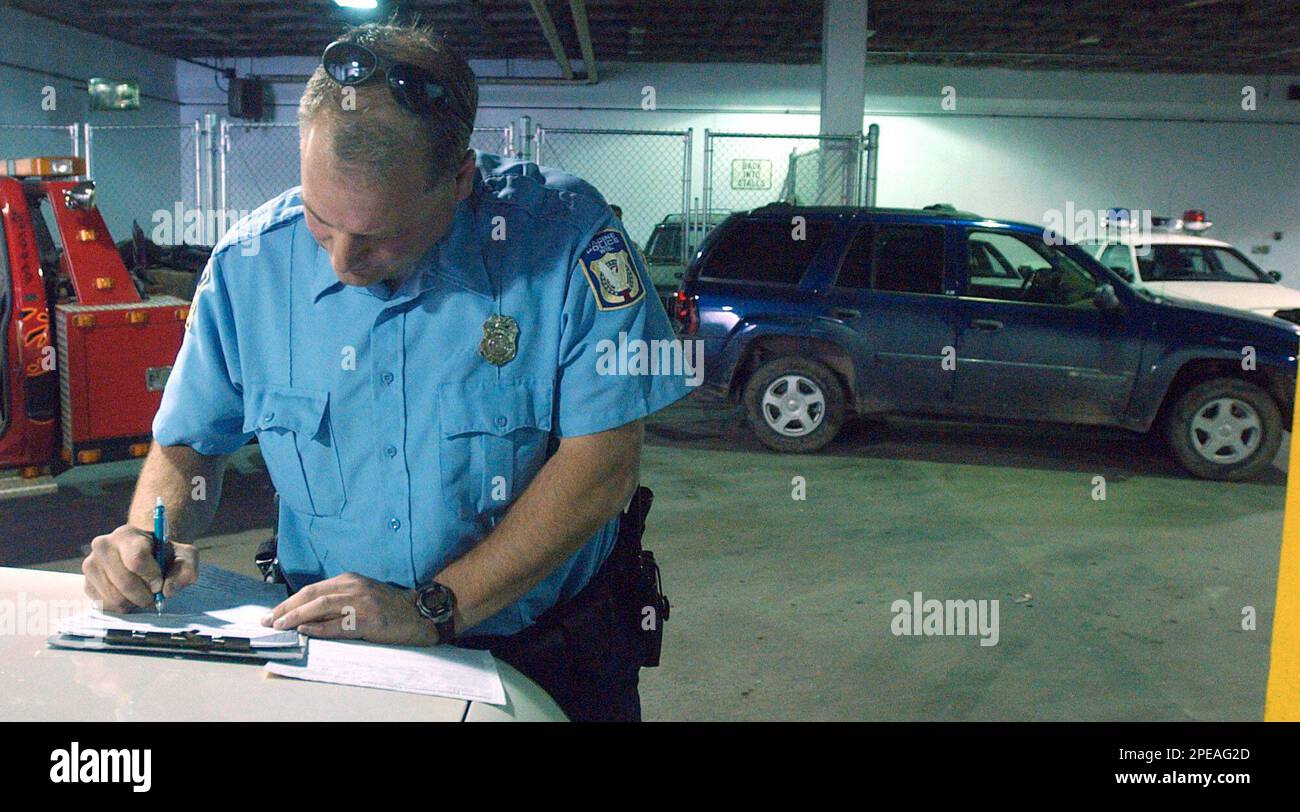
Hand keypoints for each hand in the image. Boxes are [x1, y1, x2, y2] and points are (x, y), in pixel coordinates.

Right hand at [82, 524, 198, 612]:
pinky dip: (122, 606)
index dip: (152, 576)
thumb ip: (186, 569)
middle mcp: (103, 546)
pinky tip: (129, 595)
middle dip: (145, 595)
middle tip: (153, 593)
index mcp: (127, 534)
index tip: (160, 583)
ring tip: (142, 593)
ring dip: (134, 602)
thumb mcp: (185, 556)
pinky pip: (106, 605)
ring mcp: (91, 565)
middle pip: (125, 582)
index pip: (137, 559)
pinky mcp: (87, 584)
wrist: (145, 556)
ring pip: (115, 598)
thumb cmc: (165, 555)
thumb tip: (168, 590)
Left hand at [261, 572, 438, 645]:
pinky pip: (338, 624)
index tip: (273, 613)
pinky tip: (305, 631)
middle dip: (286, 608)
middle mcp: (354, 587)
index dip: (290, 601)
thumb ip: (339, 599)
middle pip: (312, 595)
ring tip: (280, 626)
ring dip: (296, 617)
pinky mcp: (369, 620)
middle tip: (268, 621)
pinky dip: (319, 628)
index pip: (312, 589)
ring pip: (321, 606)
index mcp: (350, 579)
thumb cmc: (389, 607)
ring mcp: (361, 602)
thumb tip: (307, 613)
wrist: (418, 615)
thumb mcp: (362, 595)